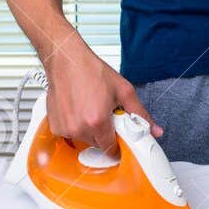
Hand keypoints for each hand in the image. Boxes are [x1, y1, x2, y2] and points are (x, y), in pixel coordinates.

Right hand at [42, 37, 161, 158]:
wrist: (66, 59)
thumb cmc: (91, 71)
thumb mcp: (123, 90)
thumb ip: (140, 113)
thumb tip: (154, 129)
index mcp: (97, 121)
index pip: (111, 150)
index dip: (117, 144)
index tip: (118, 137)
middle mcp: (79, 127)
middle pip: (98, 144)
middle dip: (104, 133)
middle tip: (104, 114)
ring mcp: (65, 128)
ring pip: (83, 139)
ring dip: (89, 129)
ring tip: (90, 109)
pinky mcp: (54, 126)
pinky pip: (70, 134)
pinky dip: (75, 125)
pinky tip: (77, 109)